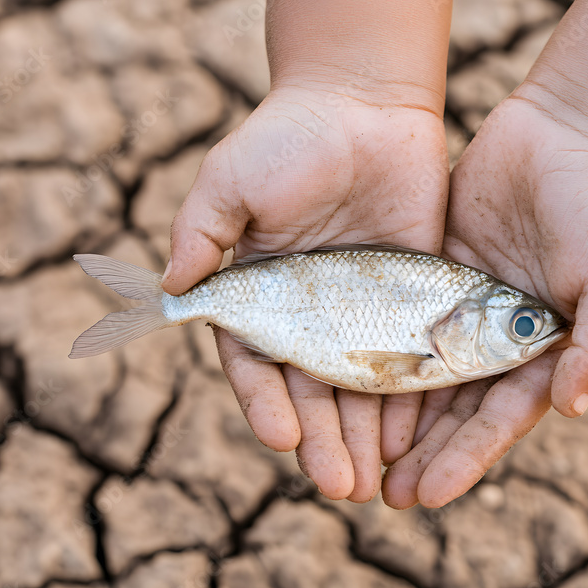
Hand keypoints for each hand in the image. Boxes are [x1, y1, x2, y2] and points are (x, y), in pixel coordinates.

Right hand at [163, 86, 447, 501]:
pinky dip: (412, 395)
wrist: (364, 102)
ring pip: (362, 386)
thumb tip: (171, 290)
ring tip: (377, 480)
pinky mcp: (411, 297)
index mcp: (260, 296)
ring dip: (367, 435)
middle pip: (313, 390)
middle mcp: (309, 314)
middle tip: (339, 485)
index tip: (283, 438)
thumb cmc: (288, 137)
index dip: (267, 404)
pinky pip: (412, 354)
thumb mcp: (231, 179)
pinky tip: (417, 434)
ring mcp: (362, 311)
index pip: (256, 364)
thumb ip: (200, 233)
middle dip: (324, 440)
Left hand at [382, 93, 587, 507]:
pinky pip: (398, 311)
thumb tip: (569, 408)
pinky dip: (376, 345)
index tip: (426, 496)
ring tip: (353, 452)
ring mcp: (466, 299)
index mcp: (546, 347)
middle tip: (381, 494)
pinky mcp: (438, 262)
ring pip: (421, 365)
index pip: (499, 418)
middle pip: (455, 405)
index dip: (465, 459)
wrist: (581, 123)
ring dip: (393, 411)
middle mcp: (501, 332)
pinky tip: (344, 375)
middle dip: (422, 450)